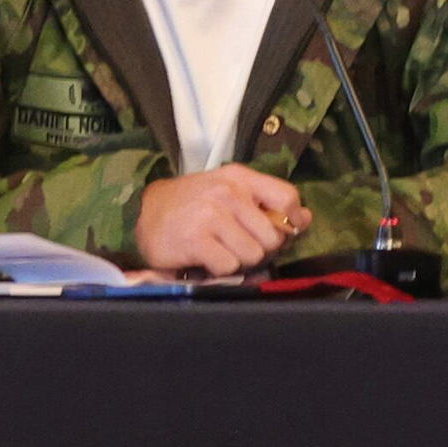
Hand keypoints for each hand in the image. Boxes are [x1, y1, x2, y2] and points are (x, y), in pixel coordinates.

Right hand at [137, 164, 310, 276]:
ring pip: (253, 255)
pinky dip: (219, 269)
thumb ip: (266, 203)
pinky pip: (229, 266)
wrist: (142, 213)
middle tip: (238, 244)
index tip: (283, 231)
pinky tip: (205, 257)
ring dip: (239, 260)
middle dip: (260, 247)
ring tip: (220, 249)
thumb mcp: (228, 192)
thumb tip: (304, 219)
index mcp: (239, 177)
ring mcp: (211, 216)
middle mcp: (227, 192)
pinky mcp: (196, 240)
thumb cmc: (191, 205)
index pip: (287, 197)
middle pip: (272, 236)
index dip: (292, 221)